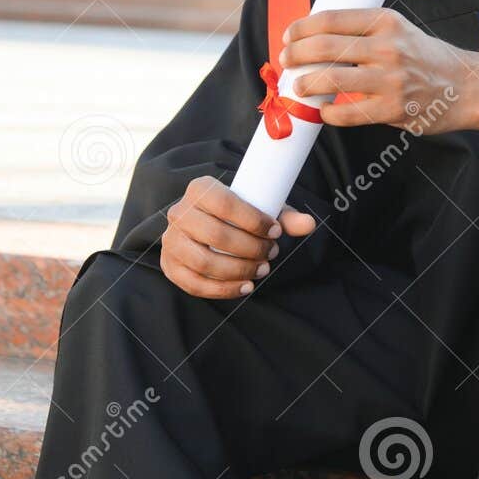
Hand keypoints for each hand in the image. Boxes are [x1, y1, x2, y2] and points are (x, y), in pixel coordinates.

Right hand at [161, 176, 316, 298]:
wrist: (206, 225)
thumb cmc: (237, 215)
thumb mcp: (259, 209)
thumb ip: (284, 217)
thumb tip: (309, 224)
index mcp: (200, 189)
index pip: (225, 204)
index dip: (253, 220)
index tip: (276, 232)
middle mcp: (179, 212)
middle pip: (216, 235)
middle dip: (251, 249)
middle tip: (271, 253)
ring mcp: (171, 240)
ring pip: (204, 262)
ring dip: (239, 270)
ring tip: (261, 270)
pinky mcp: (169, 265)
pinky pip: (195, 284)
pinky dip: (223, 289)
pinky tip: (245, 286)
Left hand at [279, 8, 478, 133]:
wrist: (466, 85)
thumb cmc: (425, 56)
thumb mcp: (399, 29)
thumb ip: (364, 31)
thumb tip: (315, 38)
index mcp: (385, 21)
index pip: (331, 18)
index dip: (302, 27)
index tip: (289, 35)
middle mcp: (387, 47)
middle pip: (324, 47)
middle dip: (295, 55)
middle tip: (286, 61)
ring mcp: (390, 79)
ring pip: (330, 78)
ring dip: (305, 84)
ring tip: (298, 87)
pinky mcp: (393, 109)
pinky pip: (347, 113)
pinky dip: (328, 112)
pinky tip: (324, 110)